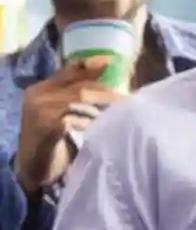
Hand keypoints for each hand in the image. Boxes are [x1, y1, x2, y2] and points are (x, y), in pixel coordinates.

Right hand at [15, 56, 123, 194]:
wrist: (33, 167)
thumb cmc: (53, 140)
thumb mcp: (61, 113)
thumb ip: (76, 96)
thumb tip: (111, 83)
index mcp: (41, 88)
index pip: (69, 69)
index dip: (91, 64)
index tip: (113, 62)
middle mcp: (38, 96)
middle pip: (80, 87)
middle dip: (107, 92)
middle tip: (127, 99)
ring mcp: (39, 111)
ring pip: (80, 100)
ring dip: (103, 106)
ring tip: (121, 111)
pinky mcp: (46, 127)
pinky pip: (75, 119)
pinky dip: (91, 122)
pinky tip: (104, 127)